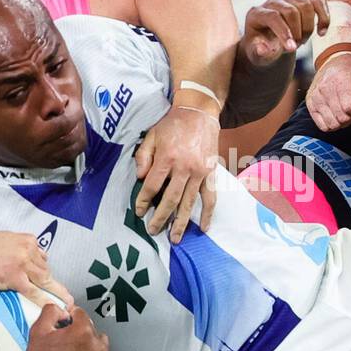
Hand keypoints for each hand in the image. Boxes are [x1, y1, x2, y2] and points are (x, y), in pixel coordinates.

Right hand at [0, 232, 73, 307]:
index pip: (43, 257)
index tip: (47, 281)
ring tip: (66, 304)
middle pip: (46, 270)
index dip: (43, 271)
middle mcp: (27, 250)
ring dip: (56, 293)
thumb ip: (21, 246)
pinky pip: (34, 292)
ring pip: (45, 280)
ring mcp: (22, 264)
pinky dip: (45, 301)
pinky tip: (55, 308)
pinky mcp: (15, 278)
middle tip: (64, 297)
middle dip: (53, 284)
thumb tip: (35, 254)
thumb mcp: (5, 239)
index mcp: (27, 240)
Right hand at [22, 306, 115, 350]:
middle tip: (67, 343)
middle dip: (81, 333)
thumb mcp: (38, 331)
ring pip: (102, 347)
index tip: (64, 324)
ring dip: (92, 347)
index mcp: (82, 331)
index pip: (80, 315)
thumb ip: (51, 312)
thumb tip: (62, 310)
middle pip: (92, 331)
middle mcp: (97, 345)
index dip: (70, 318)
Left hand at [134, 106, 219, 242]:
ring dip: (181, 222)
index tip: (139, 212)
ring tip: (175, 238)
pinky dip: (207, 213)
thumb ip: (144, 156)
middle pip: (170, 199)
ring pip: (189, 203)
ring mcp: (199, 172)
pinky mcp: (210, 174)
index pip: (152, 186)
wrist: (199, 112)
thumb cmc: (173, 124)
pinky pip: (210, 197)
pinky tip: (203, 227)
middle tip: (153, 231)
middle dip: (160, 218)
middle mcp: (184, 168)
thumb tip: (140, 177)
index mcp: (167, 158)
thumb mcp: (152, 135)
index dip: (144, 200)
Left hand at [242, 0, 329, 65]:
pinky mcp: (303, 0)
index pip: (273, 17)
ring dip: (308, 27)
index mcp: (257, 13)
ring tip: (302, 40)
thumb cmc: (262, 48)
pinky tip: (321, 33)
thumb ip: (259, 52)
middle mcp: (273, 2)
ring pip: (306, 5)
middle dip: (297, 32)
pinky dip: (323, 17)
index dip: (284, 32)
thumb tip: (264, 49)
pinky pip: (318, 2)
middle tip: (296, 46)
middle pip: (291, 11)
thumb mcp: (256, 54)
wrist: (268, 42)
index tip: (292, 49)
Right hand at [305, 52, 350, 130]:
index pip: (350, 107)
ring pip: (332, 124)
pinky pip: (323, 126)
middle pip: (342, 118)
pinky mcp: (310, 103)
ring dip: (343, 122)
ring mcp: (316, 96)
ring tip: (346, 110)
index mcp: (341, 80)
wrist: (335, 61)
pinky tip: (337, 114)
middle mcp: (325, 88)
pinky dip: (332, 124)